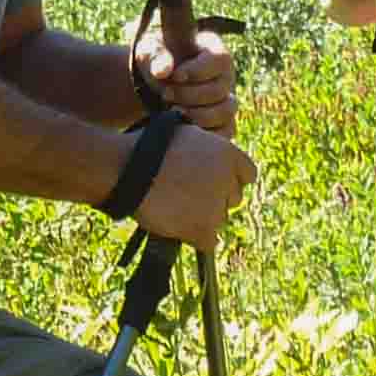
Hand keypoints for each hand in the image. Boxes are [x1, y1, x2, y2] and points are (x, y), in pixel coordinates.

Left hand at [130, 19, 235, 134]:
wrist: (155, 84)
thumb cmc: (158, 60)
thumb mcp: (152, 51)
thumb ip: (156, 56)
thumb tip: (163, 71)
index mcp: (215, 51)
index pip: (221, 59)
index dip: (198, 70)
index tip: (176, 76)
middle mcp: (226, 77)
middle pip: (220, 89)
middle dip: (189, 95)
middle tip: (166, 95)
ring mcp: (227, 100)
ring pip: (225, 111)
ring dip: (198, 115)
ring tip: (173, 112)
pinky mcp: (224, 122)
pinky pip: (226, 131)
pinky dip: (206, 133)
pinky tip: (184, 128)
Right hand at [133, 121, 258, 248]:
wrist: (127, 168)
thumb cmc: (149, 146)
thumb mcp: (185, 133)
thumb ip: (207, 149)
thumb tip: (210, 160)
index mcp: (228, 153)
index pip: (248, 174)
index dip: (230, 178)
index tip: (215, 181)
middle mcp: (228, 179)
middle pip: (234, 198)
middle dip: (218, 198)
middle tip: (190, 195)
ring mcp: (217, 206)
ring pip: (220, 219)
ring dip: (204, 217)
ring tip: (177, 208)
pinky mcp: (203, 229)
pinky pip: (209, 242)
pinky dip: (196, 238)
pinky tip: (179, 227)